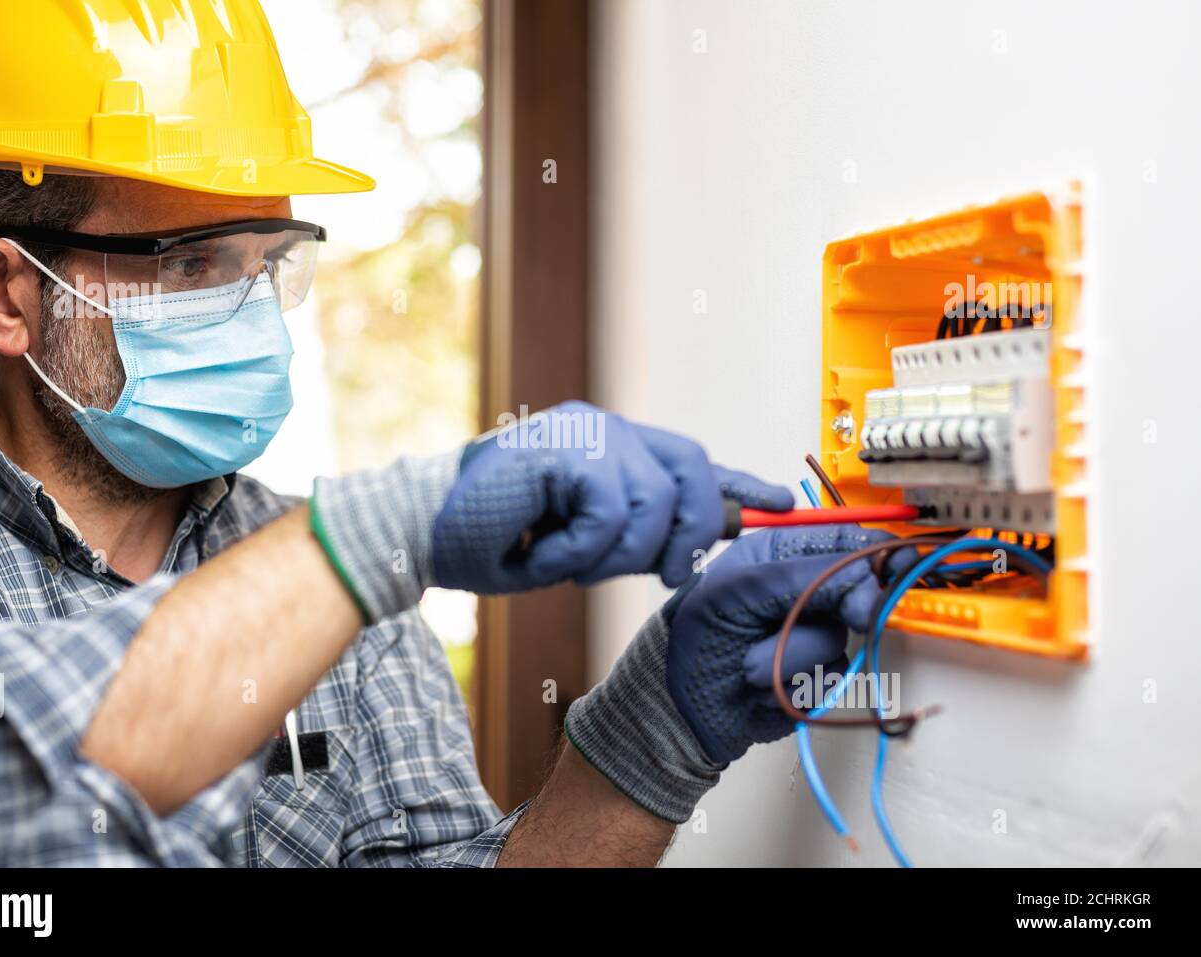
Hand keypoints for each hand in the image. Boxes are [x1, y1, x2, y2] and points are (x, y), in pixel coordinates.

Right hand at [431, 401, 791, 593]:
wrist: (422, 534)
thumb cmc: (494, 542)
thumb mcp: (580, 545)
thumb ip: (635, 535)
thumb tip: (693, 547)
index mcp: (609, 446)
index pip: (688, 459)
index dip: (737, 483)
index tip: (780, 504)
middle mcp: (603, 429)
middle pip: (690, 470)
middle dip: (691, 533)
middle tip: (665, 575)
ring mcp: (583, 433)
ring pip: (653, 502)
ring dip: (615, 556)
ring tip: (566, 563)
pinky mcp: (564, 448)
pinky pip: (609, 513)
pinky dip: (579, 550)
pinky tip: (541, 552)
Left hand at [664, 524, 904, 763]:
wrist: (679, 706)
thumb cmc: (693, 636)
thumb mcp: (738, 592)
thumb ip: (802, 577)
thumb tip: (863, 575)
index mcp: (779, 553)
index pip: (841, 540)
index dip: (874, 551)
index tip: (899, 563)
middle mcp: (801, 589)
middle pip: (856, 589)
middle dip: (846, 606)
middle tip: (854, 615)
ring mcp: (811, 631)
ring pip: (840, 638)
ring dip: (793, 654)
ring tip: (749, 662)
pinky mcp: (818, 674)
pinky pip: (831, 676)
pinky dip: (795, 682)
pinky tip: (761, 685)